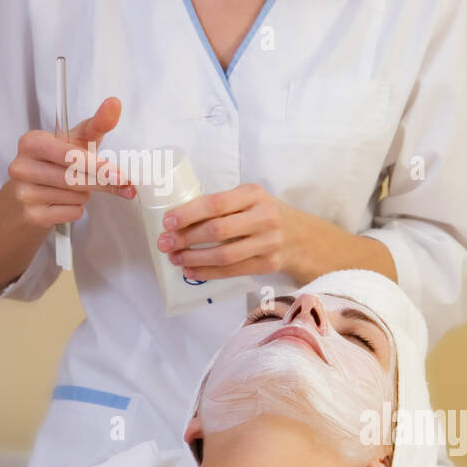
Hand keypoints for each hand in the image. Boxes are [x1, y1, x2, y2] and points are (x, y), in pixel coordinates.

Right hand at [7, 97, 135, 229]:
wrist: (27, 194)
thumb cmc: (56, 162)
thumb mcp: (74, 141)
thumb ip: (97, 123)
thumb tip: (115, 103)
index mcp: (31, 142)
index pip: (70, 155)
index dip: (98, 165)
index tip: (120, 175)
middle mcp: (21, 166)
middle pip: (75, 178)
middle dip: (101, 181)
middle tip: (118, 182)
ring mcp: (24, 193)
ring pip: (76, 197)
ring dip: (85, 193)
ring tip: (74, 187)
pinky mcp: (31, 216)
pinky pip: (71, 213)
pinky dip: (77, 209)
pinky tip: (65, 201)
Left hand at [155, 182, 301, 278]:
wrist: (301, 236)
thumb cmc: (264, 214)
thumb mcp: (248, 200)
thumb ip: (222, 206)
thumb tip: (179, 218)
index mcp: (254, 194)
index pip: (216, 203)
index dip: (188, 213)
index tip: (167, 222)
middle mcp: (264, 217)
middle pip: (218, 230)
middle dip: (186, 238)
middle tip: (164, 243)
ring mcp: (268, 242)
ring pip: (224, 255)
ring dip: (194, 258)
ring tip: (174, 258)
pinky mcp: (268, 264)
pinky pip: (232, 271)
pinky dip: (207, 272)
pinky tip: (190, 270)